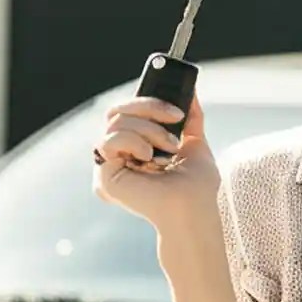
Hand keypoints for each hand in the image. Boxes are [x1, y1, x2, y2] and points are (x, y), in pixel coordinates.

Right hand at [91, 91, 220, 232]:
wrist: (194, 210)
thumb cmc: (197, 185)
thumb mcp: (195, 143)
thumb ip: (190, 118)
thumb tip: (190, 90)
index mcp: (136, 147)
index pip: (128, 112)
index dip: (147, 103)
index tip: (176, 109)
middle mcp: (119, 156)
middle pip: (117, 111)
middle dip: (149, 107)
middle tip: (175, 117)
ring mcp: (110, 165)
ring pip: (116, 122)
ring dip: (149, 129)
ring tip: (169, 148)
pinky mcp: (104, 176)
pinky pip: (108, 141)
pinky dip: (133, 141)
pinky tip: (148, 156)